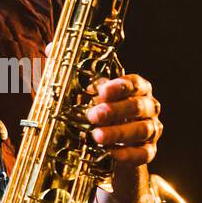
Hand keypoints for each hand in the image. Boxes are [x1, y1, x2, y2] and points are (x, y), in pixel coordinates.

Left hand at [45, 41, 162, 167]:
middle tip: (93, 115)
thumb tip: (51, 48)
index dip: (120, 86)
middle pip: (138, 106)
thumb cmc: (99, 110)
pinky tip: (109, 153)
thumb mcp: (85, 91)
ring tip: (97, 136)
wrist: (110, 145)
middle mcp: (148, 107)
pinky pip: (142, 154)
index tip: (102, 90)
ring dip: (119, 133)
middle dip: (115, 110)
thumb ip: (71, 71)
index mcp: (137, 88)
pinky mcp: (148, 152)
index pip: (135, 83)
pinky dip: (126, 154)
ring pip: (142, 130)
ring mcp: (150, 130)